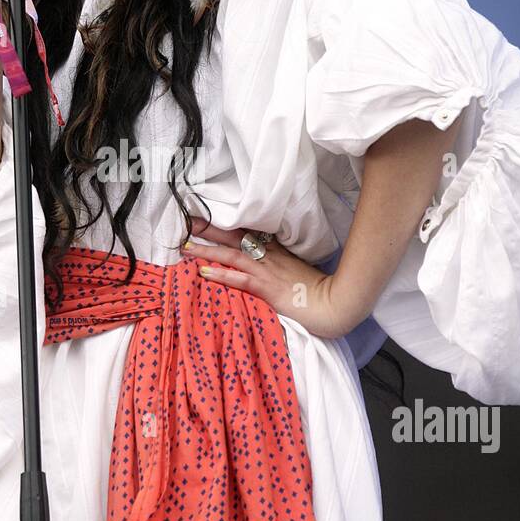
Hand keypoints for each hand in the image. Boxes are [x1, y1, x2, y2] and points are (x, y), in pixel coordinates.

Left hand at [180, 216, 350, 337]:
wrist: (334, 302)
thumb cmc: (316, 291)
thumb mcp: (295, 270)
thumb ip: (278, 264)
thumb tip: (263, 263)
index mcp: (275, 251)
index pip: (246, 233)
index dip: (225, 225)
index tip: (205, 218)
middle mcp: (269, 256)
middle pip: (234, 237)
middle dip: (209, 230)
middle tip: (187, 222)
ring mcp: (268, 271)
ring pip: (232, 256)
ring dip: (207, 251)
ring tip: (185, 247)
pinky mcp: (268, 288)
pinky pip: (241, 280)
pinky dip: (222, 276)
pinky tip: (204, 273)